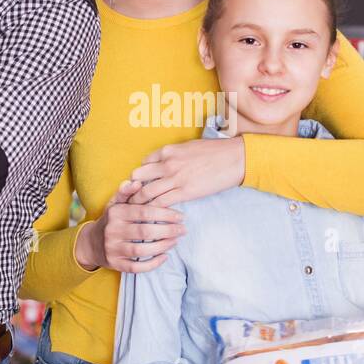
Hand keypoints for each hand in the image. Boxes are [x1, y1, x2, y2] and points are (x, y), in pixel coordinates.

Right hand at [74, 179, 185, 273]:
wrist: (91, 244)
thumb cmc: (110, 220)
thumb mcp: (115, 204)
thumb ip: (126, 192)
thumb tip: (137, 182)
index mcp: (116, 214)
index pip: (144, 212)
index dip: (164, 214)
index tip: (180, 216)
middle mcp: (113, 231)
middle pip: (144, 232)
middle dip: (167, 231)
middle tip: (183, 230)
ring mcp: (113, 249)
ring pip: (141, 251)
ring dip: (162, 247)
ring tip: (175, 241)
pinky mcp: (115, 264)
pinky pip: (136, 267)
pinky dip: (152, 264)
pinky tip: (164, 257)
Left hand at [127, 137, 245, 206]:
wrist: (235, 158)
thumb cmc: (216, 151)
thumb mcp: (189, 147)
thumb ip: (175, 155)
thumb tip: (167, 163)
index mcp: (168, 151)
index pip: (143, 163)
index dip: (140, 175)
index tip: (138, 184)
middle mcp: (167, 163)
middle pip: (138, 177)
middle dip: (132, 188)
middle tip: (129, 199)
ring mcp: (175, 178)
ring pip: (146, 192)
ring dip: (138, 202)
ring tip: (135, 211)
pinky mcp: (185, 192)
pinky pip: (161, 203)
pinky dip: (154, 210)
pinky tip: (152, 216)